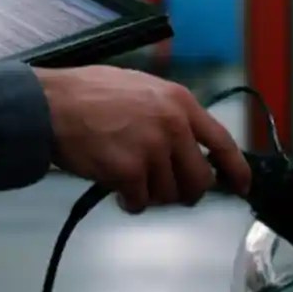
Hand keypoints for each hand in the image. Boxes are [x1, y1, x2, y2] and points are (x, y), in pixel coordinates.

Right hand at [34, 65, 251, 213]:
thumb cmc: (87, 94)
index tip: (241, 186)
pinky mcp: (130, 172)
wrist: (50, 106)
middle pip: (199, 180)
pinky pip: (140, 203)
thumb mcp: (141, 88)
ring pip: (169, 195)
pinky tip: (116, 189)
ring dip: (151, 195)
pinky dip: (129, 202)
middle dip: (185, 192)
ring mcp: (152, 149)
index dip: (236, 170)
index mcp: (180, 103)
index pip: (223, 142)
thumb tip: (189, 143)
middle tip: (166, 190)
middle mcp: (173, 126)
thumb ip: (169, 113)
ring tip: (130, 180)